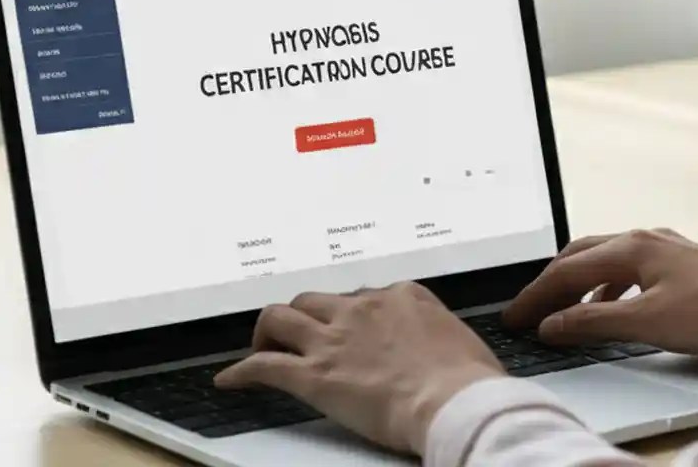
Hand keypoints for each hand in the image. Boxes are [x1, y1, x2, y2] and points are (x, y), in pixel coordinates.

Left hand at [214, 282, 502, 454]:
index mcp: (401, 297)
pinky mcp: (314, 374)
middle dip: (304, 315)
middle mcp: (362, 309)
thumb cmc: (468, 379)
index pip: (363, 297)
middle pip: (315, 300)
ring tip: (263, 345)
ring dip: (268, 331)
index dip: (351, 315)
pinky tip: (230, 380)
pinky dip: (241, 372)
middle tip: (301, 334)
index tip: (350, 329)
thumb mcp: (460, 338)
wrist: (454, 401)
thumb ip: (437, 332)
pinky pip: (263, 366)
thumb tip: (437, 346)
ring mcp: (334, 339)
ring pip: (281, 318)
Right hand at [504, 228, 697, 354]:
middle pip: (581, 256)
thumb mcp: (647, 323)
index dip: (536, 296)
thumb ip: (593, 323)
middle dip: (551, 284)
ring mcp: (666, 248)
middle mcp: (646, 239)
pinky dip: (607, 290)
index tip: (515, 317)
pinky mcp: (683, 264)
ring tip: (562, 315)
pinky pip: (629, 271)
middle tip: (529, 311)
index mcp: (632, 246)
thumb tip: (553, 324)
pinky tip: (610, 311)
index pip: (567, 270)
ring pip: (606, 262)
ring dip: (579, 287)